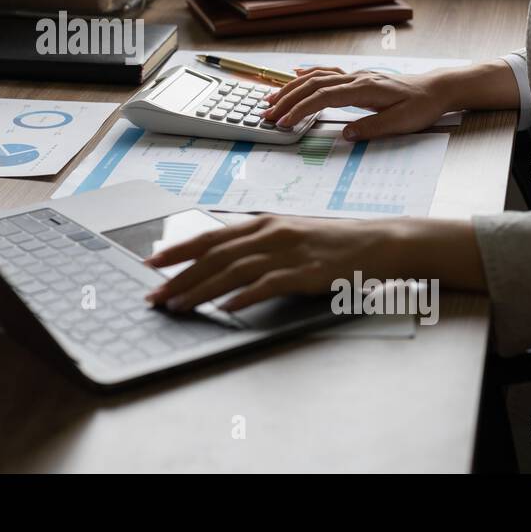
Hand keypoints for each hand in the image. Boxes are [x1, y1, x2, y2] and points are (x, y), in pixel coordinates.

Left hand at [143, 214, 397, 312]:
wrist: (378, 243)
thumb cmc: (332, 243)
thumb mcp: (289, 235)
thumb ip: (257, 245)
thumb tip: (222, 260)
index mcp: (263, 224)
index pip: (211, 236)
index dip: (178, 248)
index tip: (152, 261)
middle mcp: (270, 233)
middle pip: (214, 254)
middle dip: (179, 275)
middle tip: (154, 293)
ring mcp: (287, 252)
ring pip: (233, 270)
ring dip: (201, 289)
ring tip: (178, 305)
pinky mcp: (305, 272)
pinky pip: (268, 285)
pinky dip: (244, 296)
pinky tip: (225, 307)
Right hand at [261, 66, 451, 140]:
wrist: (436, 89)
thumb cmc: (422, 106)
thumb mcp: (402, 123)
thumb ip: (373, 128)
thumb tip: (346, 134)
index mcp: (364, 88)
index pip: (323, 97)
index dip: (301, 109)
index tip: (284, 122)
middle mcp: (356, 78)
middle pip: (313, 84)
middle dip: (287, 99)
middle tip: (268, 114)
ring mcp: (356, 75)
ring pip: (316, 76)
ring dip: (292, 87)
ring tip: (272, 99)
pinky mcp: (357, 78)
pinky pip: (327, 72)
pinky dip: (307, 74)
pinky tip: (295, 75)